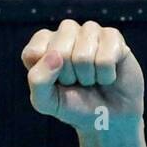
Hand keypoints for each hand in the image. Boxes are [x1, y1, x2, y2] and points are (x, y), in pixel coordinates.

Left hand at [21, 19, 143, 132]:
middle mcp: (65, 32)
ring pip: (83, 56)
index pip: (33, 52)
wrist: (111, 115)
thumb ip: (38, 81)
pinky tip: (107, 75)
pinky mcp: (113, 35)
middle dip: (69, 77)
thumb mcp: (46, 102)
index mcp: (42, 44)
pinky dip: (106, 76)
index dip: (45, 76)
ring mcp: (89, 31)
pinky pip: (106, 58)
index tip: (55, 83)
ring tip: (91, 78)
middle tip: (76, 82)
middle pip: (59, 52)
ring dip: (88, 77)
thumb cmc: (75, 105)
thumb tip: (54, 55)